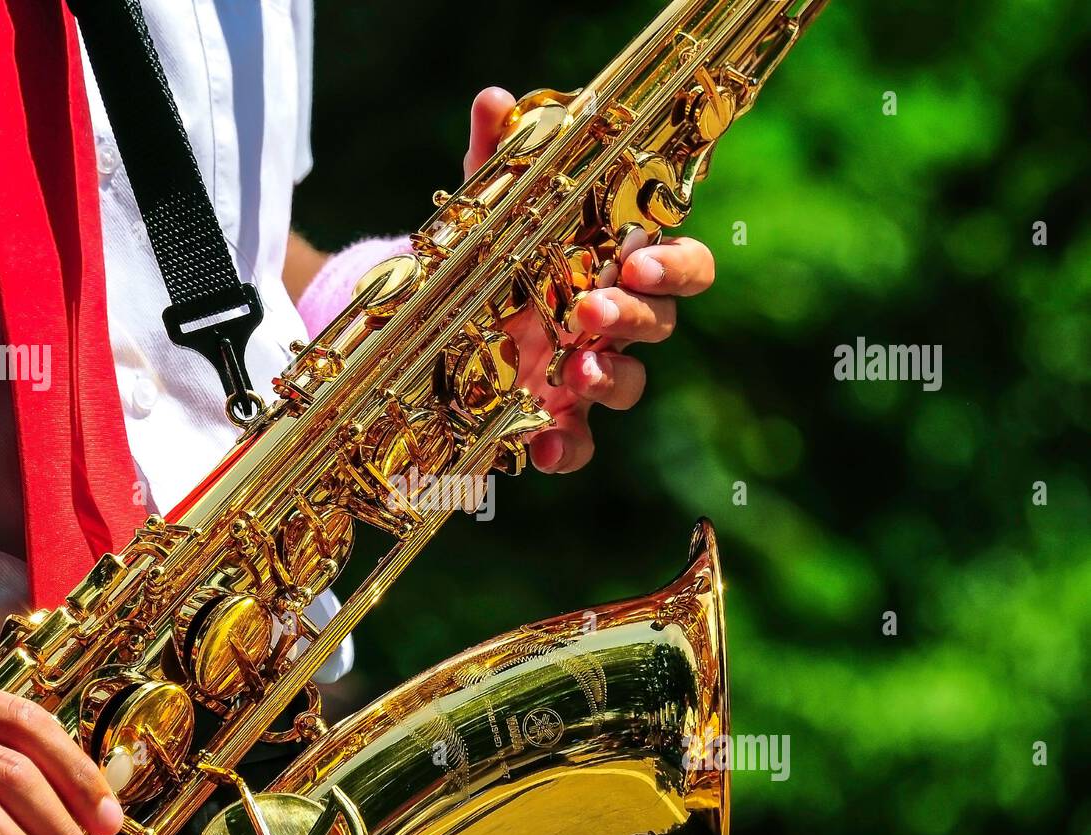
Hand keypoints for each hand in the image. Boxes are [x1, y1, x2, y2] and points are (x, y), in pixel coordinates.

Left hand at [465, 87, 715, 472]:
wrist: (440, 327)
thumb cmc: (491, 263)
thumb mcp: (490, 214)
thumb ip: (499, 162)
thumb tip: (494, 99)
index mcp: (615, 269)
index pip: (679, 267)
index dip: (675, 266)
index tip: (641, 261)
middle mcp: (613, 324)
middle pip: (660, 325)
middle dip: (635, 317)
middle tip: (593, 311)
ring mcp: (588, 375)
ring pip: (631, 385)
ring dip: (613, 378)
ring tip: (579, 371)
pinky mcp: (557, 421)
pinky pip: (581, 446)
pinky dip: (566, 451)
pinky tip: (541, 448)